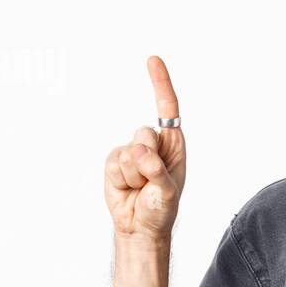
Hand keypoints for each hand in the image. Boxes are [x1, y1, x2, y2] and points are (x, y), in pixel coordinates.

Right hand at [103, 56, 186, 242]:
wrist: (140, 227)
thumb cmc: (161, 208)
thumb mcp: (166, 191)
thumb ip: (155, 170)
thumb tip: (138, 152)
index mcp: (173, 144)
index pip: (167, 108)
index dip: (160, 83)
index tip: (152, 59)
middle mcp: (153, 144)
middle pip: (143, 134)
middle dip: (146, 160)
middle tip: (151, 182)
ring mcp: (132, 152)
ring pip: (126, 151)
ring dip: (133, 175)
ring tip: (140, 188)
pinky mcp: (114, 161)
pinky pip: (112, 163)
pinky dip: (119, 179)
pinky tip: (126, 188)